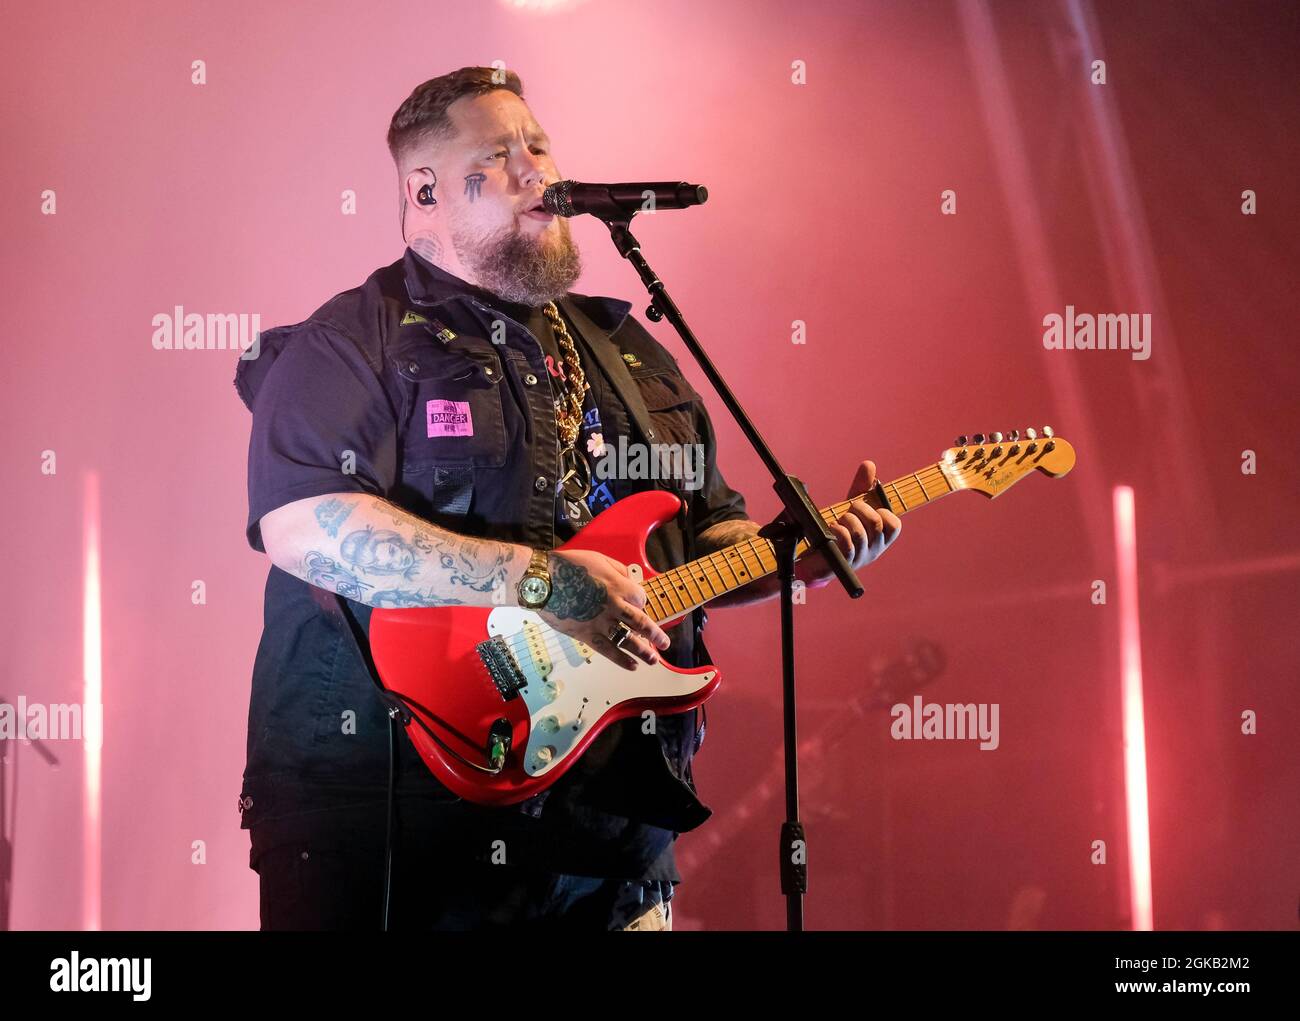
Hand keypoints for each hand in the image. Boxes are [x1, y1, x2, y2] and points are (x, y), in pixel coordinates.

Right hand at [535, 548, 670, 670]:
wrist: (543, 582)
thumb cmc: (568, 566)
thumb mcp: (599, 558)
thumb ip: (618, 570)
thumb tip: (629, 579)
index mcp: (618, 586)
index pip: (640, 598)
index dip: (642, 601)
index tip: (640, 605)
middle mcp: (614, 606)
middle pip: (641, 623)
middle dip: (656, 634)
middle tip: (665, 643)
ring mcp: (601, 622)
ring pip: (628, 640)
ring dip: (644, 651)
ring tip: (654, 660)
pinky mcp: (587, 634)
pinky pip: (608, 650)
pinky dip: (621, 659)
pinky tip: (632, 665)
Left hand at [796, 459, 901, 588]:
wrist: (819, 556)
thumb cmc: (841, 530)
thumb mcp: (853, 507)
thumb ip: (862, 487)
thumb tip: (869, 464)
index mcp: (881, 538)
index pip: (895, 525)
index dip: (882, 511)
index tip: (868, 508)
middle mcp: (874, 549)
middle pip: (876, 523)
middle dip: (860, 508)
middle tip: (849, 509)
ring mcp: (860, 557)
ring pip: (860, 534)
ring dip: (847, 520)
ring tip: (839, 519)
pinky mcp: (844, 562)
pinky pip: (847, 544)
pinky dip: (838, 530)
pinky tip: (833, 527)